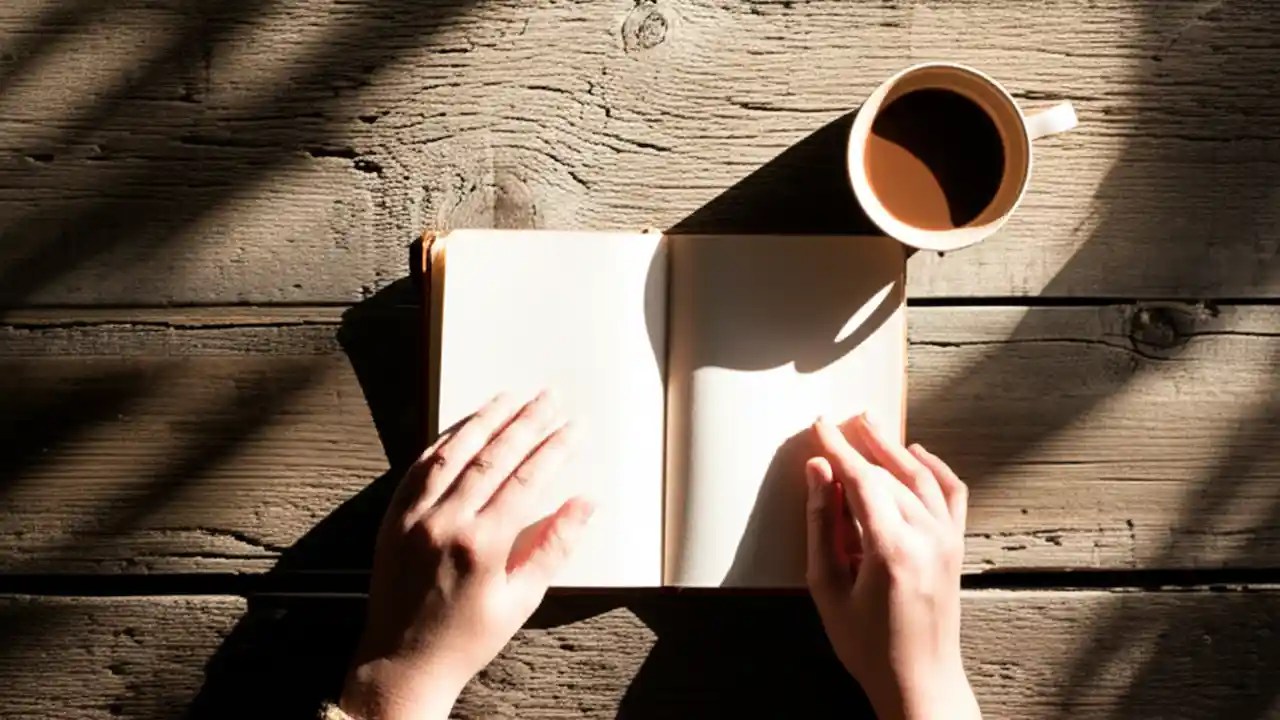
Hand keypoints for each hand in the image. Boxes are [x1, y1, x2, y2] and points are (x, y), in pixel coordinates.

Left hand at [341, 390, 592, 719]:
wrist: (403, 663)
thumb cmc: (466, 639)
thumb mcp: (522, 599)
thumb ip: (553, 546)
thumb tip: (584, 504)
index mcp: (482, 544)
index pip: (528, 478)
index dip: (555, 448)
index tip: (574, 428)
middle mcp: (445, 522)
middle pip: (494, 455)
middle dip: (527, 421)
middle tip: (550, 397)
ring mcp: (414, 516)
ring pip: (454, 451)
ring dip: (486, 419)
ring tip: (512, 396)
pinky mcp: (393, 517)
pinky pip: (420, 466)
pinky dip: (446, 441)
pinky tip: (465, 426)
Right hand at [805, 414, 979, 719]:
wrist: (918, 680)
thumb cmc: (868, 644)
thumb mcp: (827, 587)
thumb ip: (822, 524)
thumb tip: (819, 472)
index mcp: (891, 549)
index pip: (862, 479)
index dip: (838, 449)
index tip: (819, 427)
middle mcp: (926, 538)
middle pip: (889, 474)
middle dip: (861, 445)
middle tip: (838, 422)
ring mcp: (947, 540)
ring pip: (920, 476)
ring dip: (893, 446)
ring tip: (869, 424)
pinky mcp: (955, 546)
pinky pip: (951, 493)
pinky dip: (935, 467)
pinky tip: (917, 452)